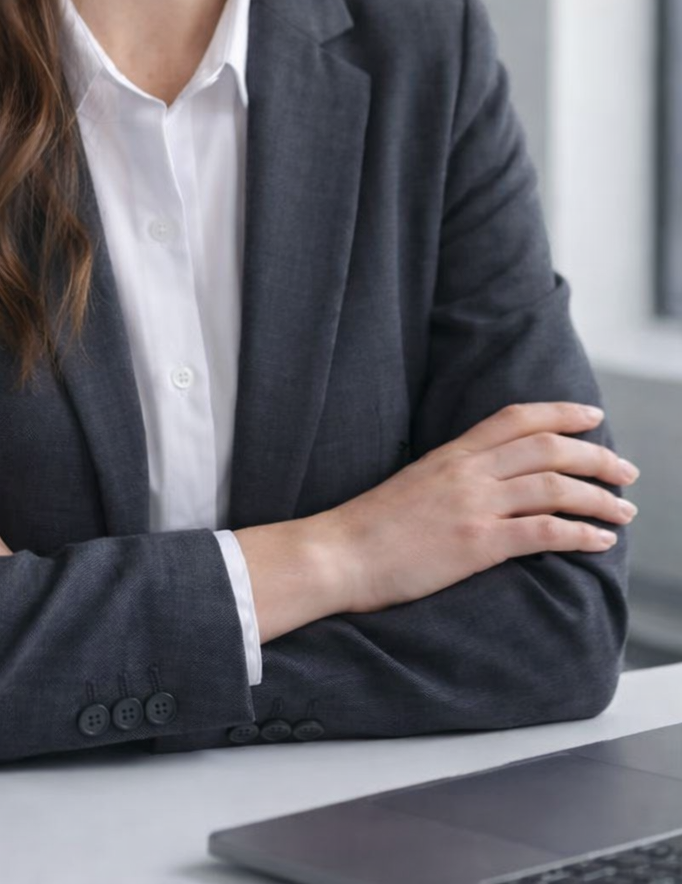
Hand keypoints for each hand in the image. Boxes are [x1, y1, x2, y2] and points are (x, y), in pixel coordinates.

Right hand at [307, 402, 637, 614]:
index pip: (517, 418)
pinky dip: (579, 534)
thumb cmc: (370, 527)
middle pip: (548, 448)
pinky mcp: (478, 543)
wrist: (339, 553)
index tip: (593, 417)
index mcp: (452, 453)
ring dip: (599, 498)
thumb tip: (487, 479)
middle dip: (595, 456)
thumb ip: (452, 474)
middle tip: (626, 470)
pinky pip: (543, 531)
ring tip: (624, 510)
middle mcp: (468, 471)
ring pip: (555, 486)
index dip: (561, 413)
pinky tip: (599, 542)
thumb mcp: (414, 482)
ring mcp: (474, 505)